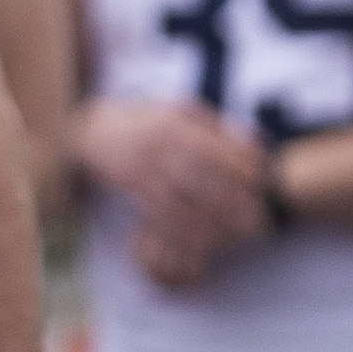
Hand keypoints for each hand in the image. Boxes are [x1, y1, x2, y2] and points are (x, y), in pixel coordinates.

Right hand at [75, 100, 265, 284]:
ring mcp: (140, 169)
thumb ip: (218, 126)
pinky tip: (205, 240)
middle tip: (257, 215)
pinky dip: (184, 231)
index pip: (213, 148)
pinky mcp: (131, 189)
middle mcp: (154, 147)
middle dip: (232, 200)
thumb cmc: (147, 121)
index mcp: (170, 124)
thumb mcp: (179, 111)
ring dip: (212, 222)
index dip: (240, 165)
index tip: (260, 179)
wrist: (92, 132)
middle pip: (200, 178)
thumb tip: (258, 143)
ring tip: (238, 234)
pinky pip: (160, 215)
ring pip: (181, 202)